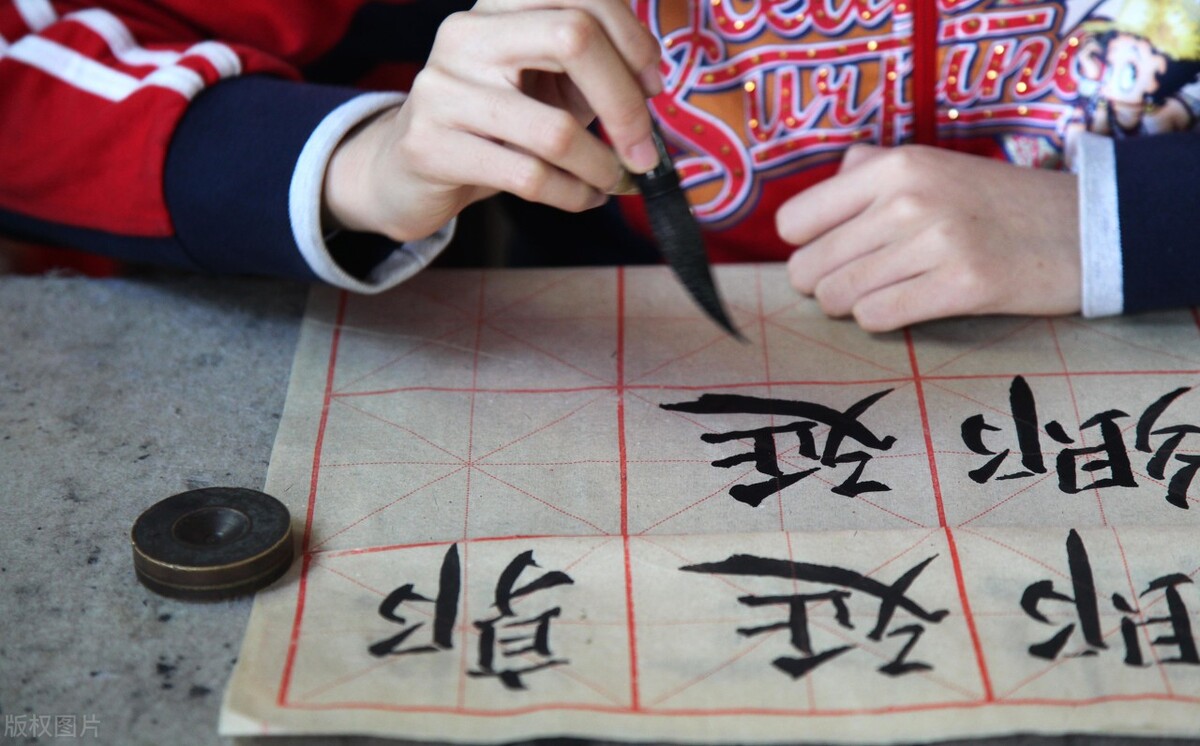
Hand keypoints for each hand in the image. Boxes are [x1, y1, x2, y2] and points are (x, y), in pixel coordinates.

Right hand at [324, 0, 662, 242]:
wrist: (405, 169)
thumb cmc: (494, 122)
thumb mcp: (543, 81)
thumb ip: (592, 69)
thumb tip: (651, 91)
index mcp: (499, 4)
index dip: (632, 40)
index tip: (653, 87)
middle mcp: (466, 33)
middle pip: (574, 38)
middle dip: (626, 103)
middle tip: (645, 150)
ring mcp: (442, 88)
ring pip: (555, 128)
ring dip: (601, 166)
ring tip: (614, 181)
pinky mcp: (431, 146)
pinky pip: (529, 177)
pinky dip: (573, 195)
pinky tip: (585, 198)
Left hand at [779, 144, 1080, 331]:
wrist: (1085, 227)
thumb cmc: (994, 204)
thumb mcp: (931, 165)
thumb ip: (865, 172)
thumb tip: (805, 208)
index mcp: (894, 166)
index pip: (794, 221)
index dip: (805, 246)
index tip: (830, 254)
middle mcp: (908, 199)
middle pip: (809, 266)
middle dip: (823, 285)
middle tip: (855, 284)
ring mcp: (936, 241)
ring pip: (837, 296)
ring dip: (851, 306)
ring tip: (883, 294)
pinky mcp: (962, 285)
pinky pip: (877, 317)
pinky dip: (880, 320)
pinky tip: (906, 307)